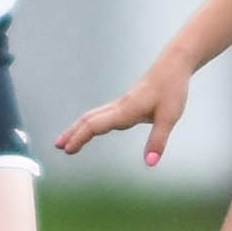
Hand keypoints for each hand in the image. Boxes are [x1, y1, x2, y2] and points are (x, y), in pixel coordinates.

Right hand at [58, 58, 194, 166]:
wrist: (173, 66)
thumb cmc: (172, 90)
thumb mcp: (169, 118)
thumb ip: (158, 141)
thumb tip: (151, 164)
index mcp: (125, 111)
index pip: (96, 125)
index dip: (80, 138)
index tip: (67, 150)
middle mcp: (119, 107)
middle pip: (88, 120)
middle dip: (72, 134)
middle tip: (58, 147)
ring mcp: (121, 104)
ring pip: (92, 116)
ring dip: (77, 128)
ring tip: (66, 141)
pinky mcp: (125, 103)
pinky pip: (101, 114)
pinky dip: (89, 123)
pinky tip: (90, 129)